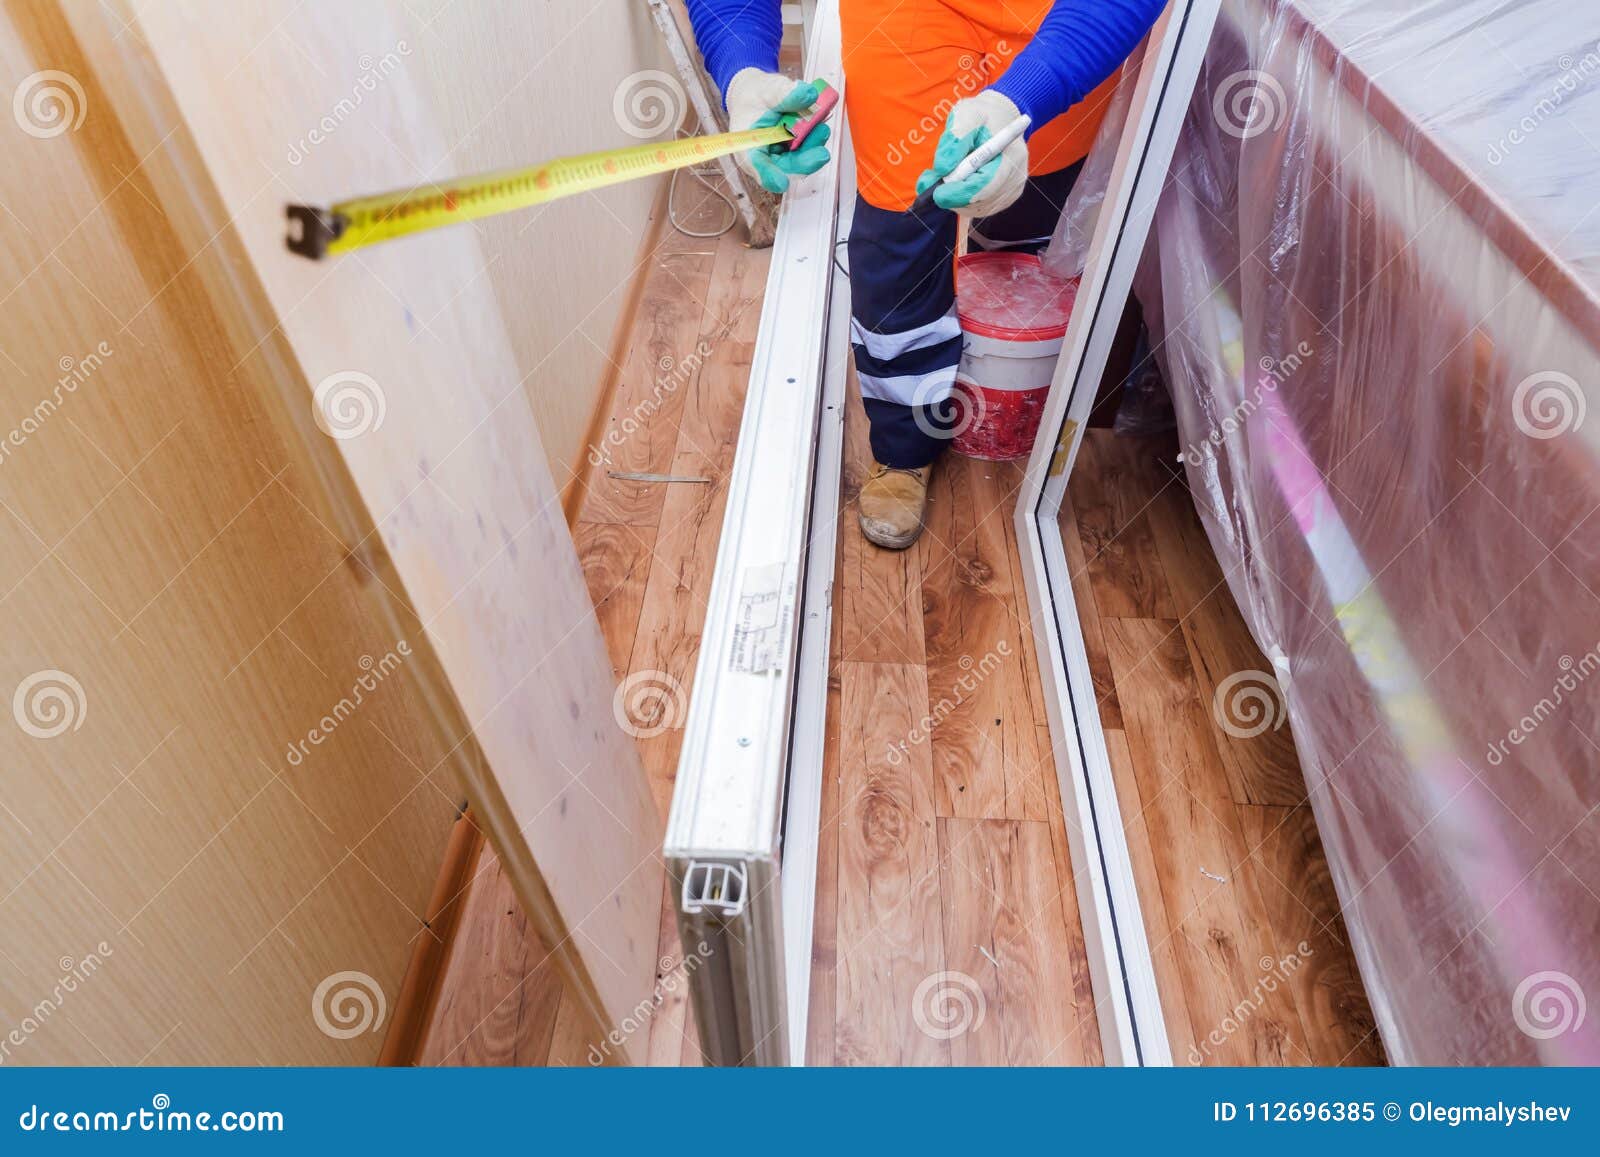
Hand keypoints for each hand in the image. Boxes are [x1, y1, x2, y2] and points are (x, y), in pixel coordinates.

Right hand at [725, 68, 832, 193]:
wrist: (757, 95)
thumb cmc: (755, 96)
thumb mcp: (767, 89)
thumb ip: (785, 93)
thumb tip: (809, 94)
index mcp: (747, 146)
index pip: (755, 165)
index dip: (768, 175)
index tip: (781, 182)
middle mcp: (765, 158)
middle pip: (784, 168)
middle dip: (804, 163)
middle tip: (821, 154)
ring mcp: (782, 157)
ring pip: (799, 161)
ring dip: (812, 148)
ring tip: (821, 130)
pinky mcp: (795, 152)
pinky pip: (807, 151)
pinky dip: (814, 140)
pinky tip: (819, 124)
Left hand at [915, 90, 1027, 216]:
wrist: (1000, 118)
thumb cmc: (982, 115)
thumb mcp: (966, 116)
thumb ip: (954, 140)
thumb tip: (942, 168)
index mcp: (1010, 156)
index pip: (985, 186)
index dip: (958, 193)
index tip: (936, 192)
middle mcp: (1015, 178)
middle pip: (980, 202)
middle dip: (952, 197)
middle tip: (931, 182)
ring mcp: (1011, 190)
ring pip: (976, 208)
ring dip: (954, 199)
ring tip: (942, 178)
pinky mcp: (1004, 197)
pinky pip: (979, 208)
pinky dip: (962, 201)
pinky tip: (956, 184)